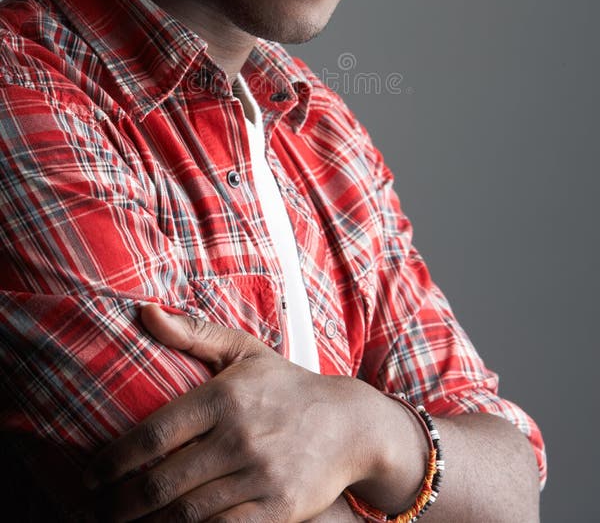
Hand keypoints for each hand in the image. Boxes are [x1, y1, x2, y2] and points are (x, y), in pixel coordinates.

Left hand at [85, 305, 377, 521]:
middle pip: (163, 481)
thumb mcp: (244, 351)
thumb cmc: (287, 386)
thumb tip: (144, 312)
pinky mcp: (277, 509)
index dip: (115, 459)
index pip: (156, 434)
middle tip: (97, 508)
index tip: (91, 474)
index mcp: (225, 397)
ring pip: (187, 512)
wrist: (350, 425)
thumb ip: (193, 333)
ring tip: (123, 522)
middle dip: (120, 502)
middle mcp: (240, 437)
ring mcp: (259, 476)